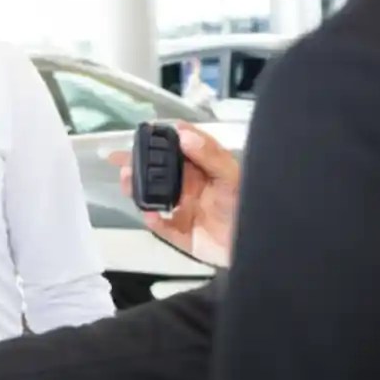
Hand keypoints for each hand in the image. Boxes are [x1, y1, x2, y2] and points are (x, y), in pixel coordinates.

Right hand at [108, 120, 239, 266]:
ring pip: (152, 197)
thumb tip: (183, 135)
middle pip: (156, 172)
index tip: (143, 132)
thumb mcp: (232, 176)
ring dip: (138, 189)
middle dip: (137, 164)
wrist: (261, 247)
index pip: (176, 149)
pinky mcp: (180, 233)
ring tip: (127, 181)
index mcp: (202, 169)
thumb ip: (210, 155)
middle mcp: (189, 187)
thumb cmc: (248, 207)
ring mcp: (182, 210)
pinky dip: (153, 221)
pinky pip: (161, 227)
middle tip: (118, 158)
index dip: (160, 139)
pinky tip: (150, 215)